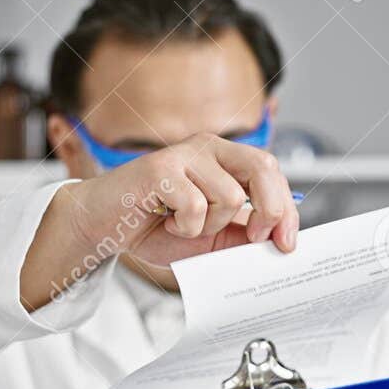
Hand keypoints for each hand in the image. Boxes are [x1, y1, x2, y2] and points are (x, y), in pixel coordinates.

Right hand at [22, 134, 298, 308]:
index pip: (270, 171)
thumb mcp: (208, 237)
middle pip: (262, 168)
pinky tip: (166, 223)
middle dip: (270, 211)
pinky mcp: (160, 169)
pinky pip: (196, 206)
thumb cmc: (152, 226)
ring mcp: (182, 155)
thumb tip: (277, 242)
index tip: (287, 242)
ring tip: (183, 226)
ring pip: (230, 196)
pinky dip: (185, 227)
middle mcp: (206, 147)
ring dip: (209, 226)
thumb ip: (240, 235)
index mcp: (223, 157)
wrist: (102, 225)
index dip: (286, 208)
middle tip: (253, 238)